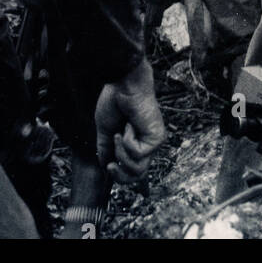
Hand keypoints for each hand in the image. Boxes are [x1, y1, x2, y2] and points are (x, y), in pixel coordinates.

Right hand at [95, 58, 165, 184]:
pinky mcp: (157, 139)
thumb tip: (104, 165)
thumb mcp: (106, 129)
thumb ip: (107, 148)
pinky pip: (137, 153)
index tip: (108, 167)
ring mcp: (153, 143)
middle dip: (121, 176)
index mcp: (135, 142)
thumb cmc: (115, 102)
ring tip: (118, 135)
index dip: (120, 175)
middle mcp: (146, 144)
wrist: (123, 85)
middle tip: (110, 167)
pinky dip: (127, 140)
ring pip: (138, 170)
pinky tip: (129, 125)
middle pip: (137, 176)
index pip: (132, 170)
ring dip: (121, 154)